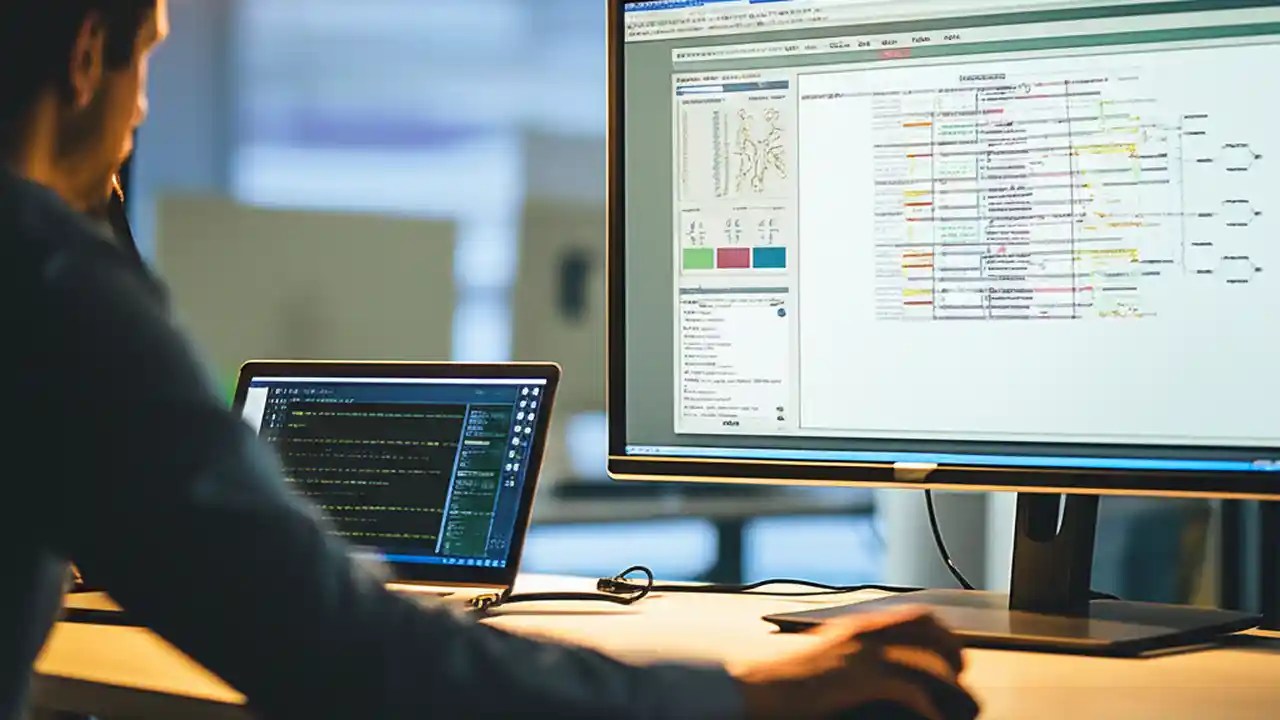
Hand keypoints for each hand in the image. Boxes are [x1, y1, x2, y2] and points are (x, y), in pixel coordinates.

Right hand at [734, 607, 977, 719]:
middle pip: (930, 633)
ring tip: (962, 711)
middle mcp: (865, 636)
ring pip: (929, 667)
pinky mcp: (861, 682)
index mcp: (857, 627)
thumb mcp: (825, 657)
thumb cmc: (784, 681)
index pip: (916, 616)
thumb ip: (853, 655)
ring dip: (952, 691)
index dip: (944, 635)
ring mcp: (864, 658)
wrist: (758, 690)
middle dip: (955, 656)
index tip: (955, 655)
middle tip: (963, 681)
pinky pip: (911, 694)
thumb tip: (879, 670)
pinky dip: (928, 711)